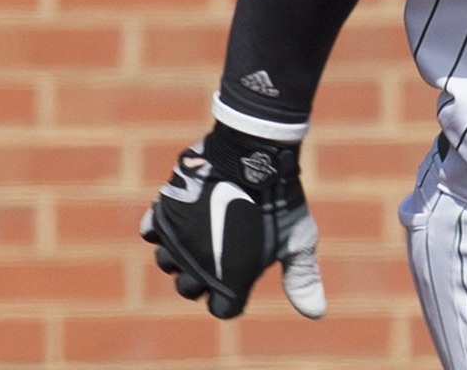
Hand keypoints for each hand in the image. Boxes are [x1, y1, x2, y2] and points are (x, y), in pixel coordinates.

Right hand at [139, 122, 325, 319]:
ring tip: (203, 232)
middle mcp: (199, 266)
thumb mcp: (299, 239)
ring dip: (181, 254)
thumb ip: (302, 278)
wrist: (255, 153)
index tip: (240, 276)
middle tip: (221, 250)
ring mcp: (179, 240)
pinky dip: (162, 227)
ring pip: (166, 263)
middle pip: (188, 289)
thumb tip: (316, 313)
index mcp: (234, 279)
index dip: (232, 296)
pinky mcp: (164, 213)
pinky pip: (150, 231)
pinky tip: (183, 216)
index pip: (222, 309)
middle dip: (202, 277)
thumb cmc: (282, 199)